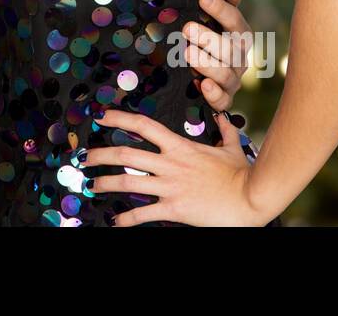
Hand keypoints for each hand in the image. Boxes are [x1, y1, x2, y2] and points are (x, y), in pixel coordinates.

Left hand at [85, 108, 267, 225]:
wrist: (252, 198)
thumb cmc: (242, 175)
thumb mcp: (231, 147)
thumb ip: (223, 130)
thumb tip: (223, 116)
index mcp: (180, 147)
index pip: (143, 126)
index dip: (119, 119)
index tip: (102, 117)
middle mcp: (170, 164)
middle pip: (126, 154)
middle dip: (101, 154)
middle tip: (85, 158)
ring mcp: (171, 186)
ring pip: (128, 182)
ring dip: (105, 183)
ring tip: (92, 185)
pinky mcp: (175, 209)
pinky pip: (144, 213)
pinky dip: (126, 218)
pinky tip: (115, 221)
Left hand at [188, 0, 251, 111]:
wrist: (204, 83)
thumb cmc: (209, 46)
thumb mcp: (213, 25)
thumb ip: (224, 6)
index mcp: (239, 38)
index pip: (235, 22)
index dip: (222, 10)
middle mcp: (239, 59)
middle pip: (231, 49)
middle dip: (209, 38)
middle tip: (187, 28)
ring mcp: (232, 82)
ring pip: (226, 74)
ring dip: (207, 64)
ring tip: (187, 53)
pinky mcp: (223, 101)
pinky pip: (223, 102)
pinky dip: (214, 94)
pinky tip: (201, 85)